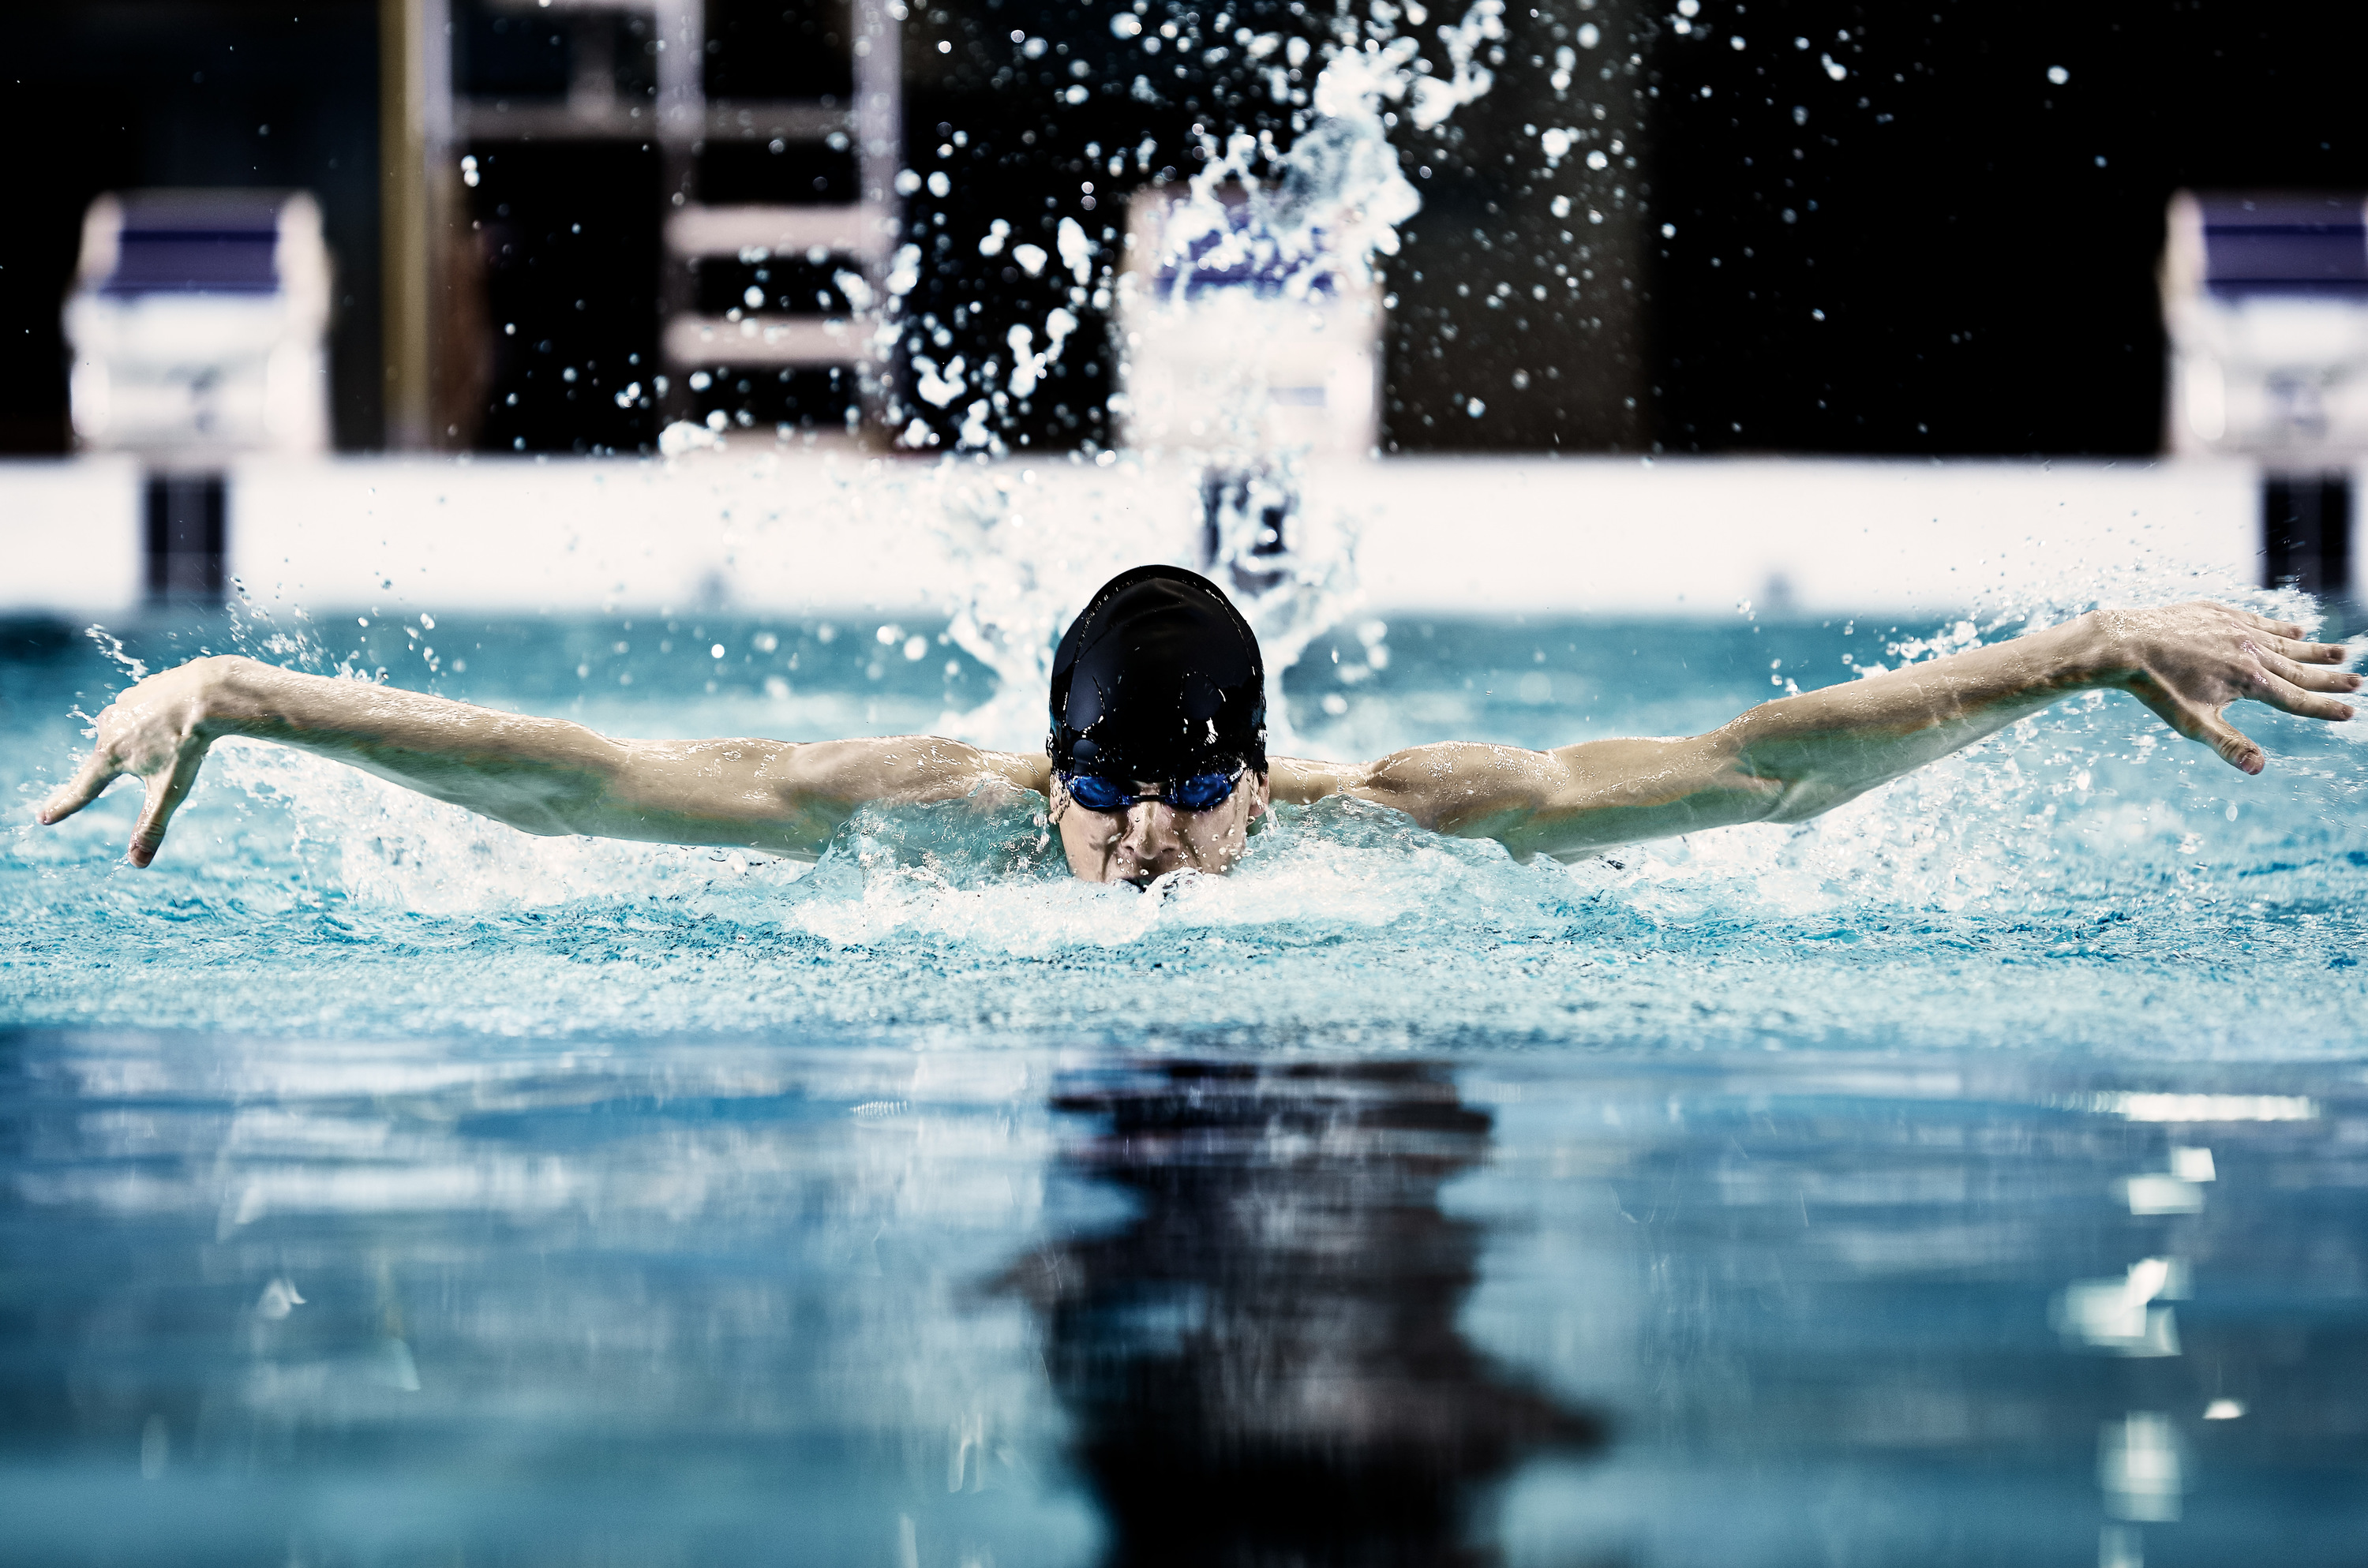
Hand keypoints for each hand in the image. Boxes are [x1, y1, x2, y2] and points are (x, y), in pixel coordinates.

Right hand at [36, 656, 236, 866]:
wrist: (207, 694)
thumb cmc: (188, 746)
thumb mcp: (170, 791)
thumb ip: (152, 826)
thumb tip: (137, 864)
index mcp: (108, 755)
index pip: (84, 790)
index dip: (65, 806)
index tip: (45, 817)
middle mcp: (107, 728)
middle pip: (119, 760)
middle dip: (140, 764)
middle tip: (171, 752)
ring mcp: (122, 706)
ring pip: (134, 735)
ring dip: (153, 741)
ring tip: (178, 735)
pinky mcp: (140, 690)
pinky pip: (148, 714)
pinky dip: (161, 721)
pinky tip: (180, 716)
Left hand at [2094, 603, 2358, 773]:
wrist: (2126, 643)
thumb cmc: (2156, 688)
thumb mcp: (2192, 723)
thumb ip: (2228, 744)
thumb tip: (2259, 769)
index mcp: (2249, 681)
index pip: (2295, 699)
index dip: (2323, 708)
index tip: (2349, 712)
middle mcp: (2250, 651)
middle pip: (2298, 670)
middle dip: (2329, 679)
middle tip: (2358, 682)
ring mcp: (2236, 630)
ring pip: (2284, 643)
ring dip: (2313, 650)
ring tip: (2339, 654)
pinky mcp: (2219, 614)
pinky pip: (2259, 622)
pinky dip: (2281, 628)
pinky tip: (2297, 629)